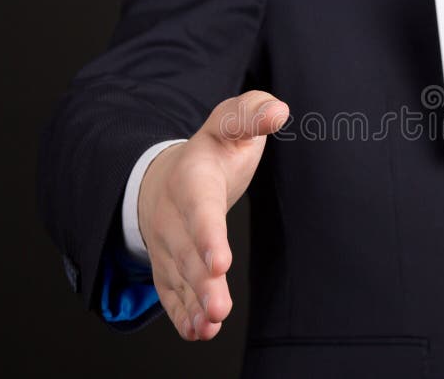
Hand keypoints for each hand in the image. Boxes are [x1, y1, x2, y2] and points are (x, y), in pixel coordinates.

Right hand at [137, 91, 288, 340]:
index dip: (208, 235)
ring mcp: (168, 242)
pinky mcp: (169, 263)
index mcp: (193, 178)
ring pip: (179, 276)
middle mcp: (174, 214)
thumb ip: (251, 114)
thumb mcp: (230, 121)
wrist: (165, 173)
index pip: (200, 208)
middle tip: (219, 309)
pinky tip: (198, 332)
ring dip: (193, 303)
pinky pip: (171, 291)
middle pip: (187, 252)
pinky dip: (181, 313)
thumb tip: (278, 112)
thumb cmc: (212, 149)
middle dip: (202, 282)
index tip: (221, 261)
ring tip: (210, 325)